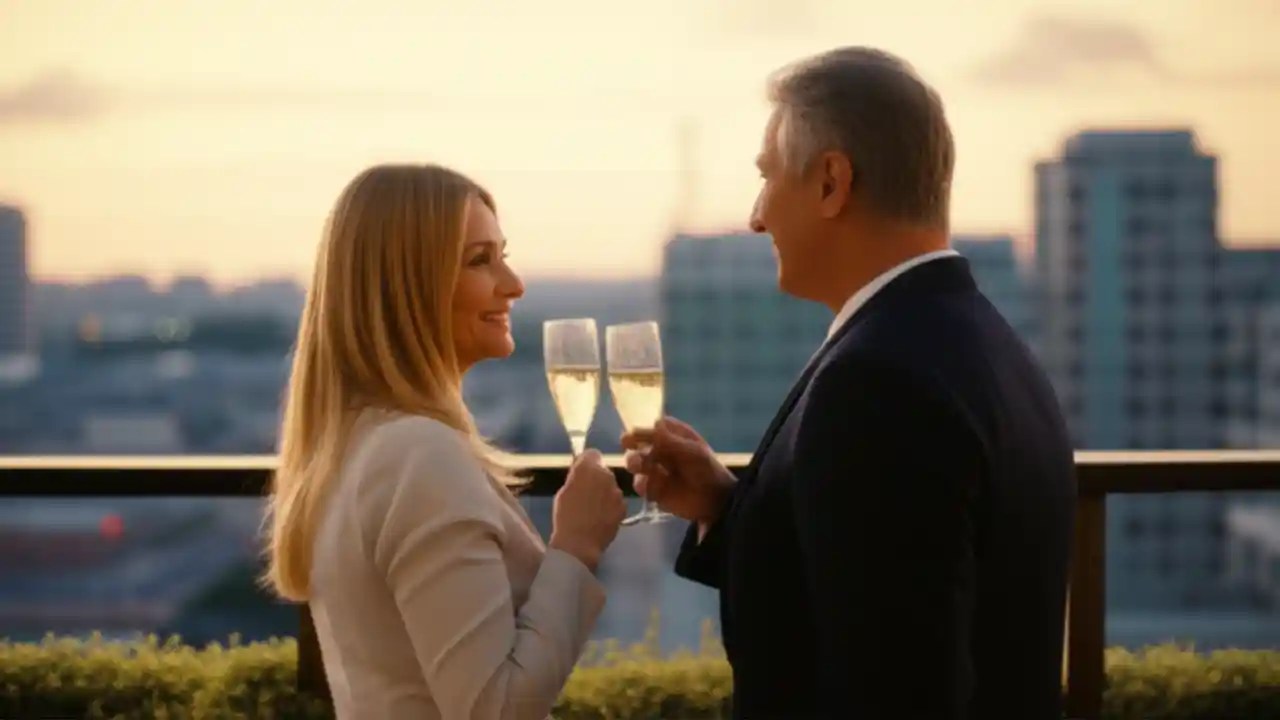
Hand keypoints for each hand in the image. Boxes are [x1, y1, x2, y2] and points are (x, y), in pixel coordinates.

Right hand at [550, 449, 624, 571]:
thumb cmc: (565, 516)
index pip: (592, 454)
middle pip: (603, 471)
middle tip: (586, 494)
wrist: (579, 543)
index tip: (581, 473)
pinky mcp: (624, 507)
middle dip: (596, 479)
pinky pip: (616, 502)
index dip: (587, 463)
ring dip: (605, 493)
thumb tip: (581, 470)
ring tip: (593, 510)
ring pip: (611, 487)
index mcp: (588, 469)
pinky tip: (602, 518)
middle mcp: (607, 475)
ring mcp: (617, 492)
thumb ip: (575, 477)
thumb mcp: (563, 492)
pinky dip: (611, 507)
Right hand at [620, 417, 734, 525]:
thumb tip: (652, 423)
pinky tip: (648, 486)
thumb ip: (671, 440)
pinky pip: (641, 485)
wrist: (715, 500)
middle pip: (637, 444)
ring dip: (635, 464)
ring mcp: (655, 469)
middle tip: (631, 449)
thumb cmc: (707, 469)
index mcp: (671, 436)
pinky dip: (642, 485)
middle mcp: (660, 450)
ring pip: (635, 464)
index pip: (650, 428)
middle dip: (632, 446)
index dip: (641, 431)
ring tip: (638, 466)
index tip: (634, 435)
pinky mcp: (653, 489)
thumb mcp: (692, 451)